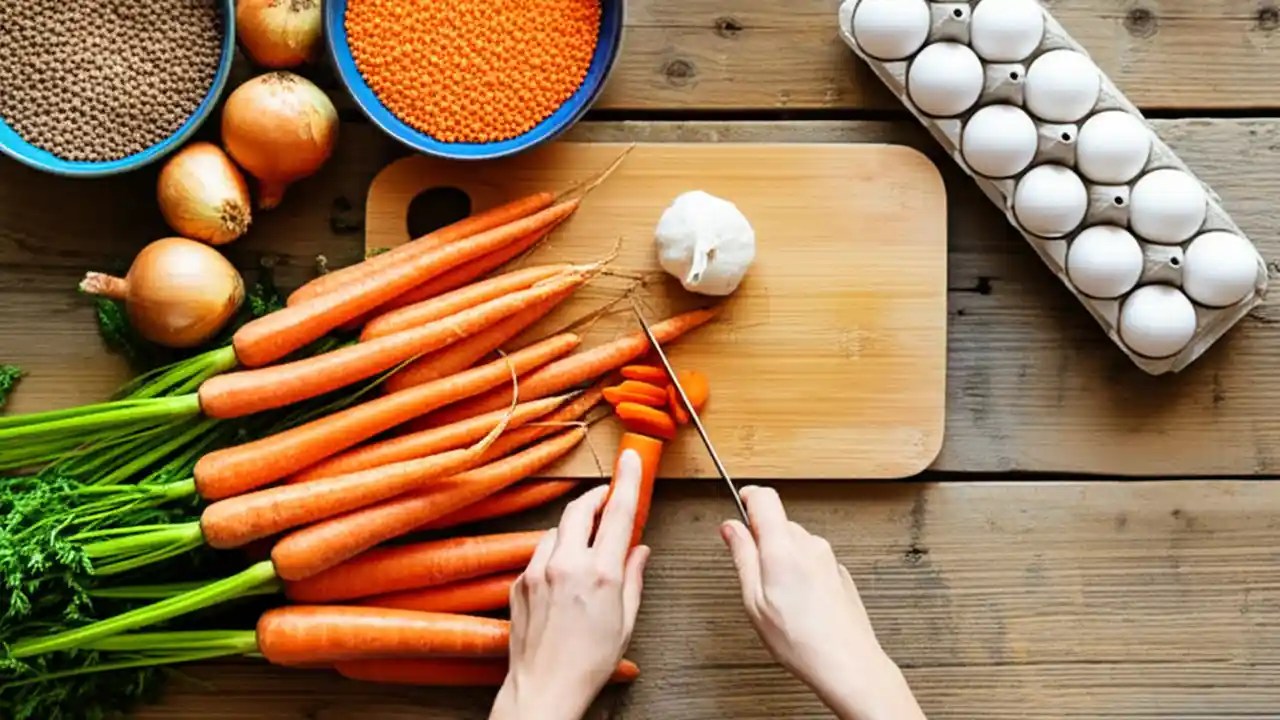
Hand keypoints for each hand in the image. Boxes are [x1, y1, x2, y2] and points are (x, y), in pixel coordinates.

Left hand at [490, 449, 649, 719]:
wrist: (544, 688)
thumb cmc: (588, 662)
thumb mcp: (626, 621)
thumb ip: (634, 578)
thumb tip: (640, 550)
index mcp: (602, 574)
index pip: (619, 513)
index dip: (628, 480)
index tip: (631, 458)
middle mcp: (568, 565)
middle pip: (581, 509)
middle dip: (595, 498)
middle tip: (606, 500)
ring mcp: (539, 571)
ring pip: (558, 529)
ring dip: (574, 529)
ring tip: (586, 549)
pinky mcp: (520, 581)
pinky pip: (539, 553)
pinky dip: (554, 553)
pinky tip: (562, 575)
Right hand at [720, 486, 926, 719]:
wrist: (847, 664)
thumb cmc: (801, 641)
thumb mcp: (754, 601)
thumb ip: (742, 556)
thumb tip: (731, 528)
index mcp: (783, 548)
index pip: (764, 498)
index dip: (747, 498)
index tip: (738, 510)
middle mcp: (810, 545)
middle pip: (779, 522)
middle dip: (761, 540)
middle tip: (753, 575)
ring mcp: (828, 558)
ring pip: (796, 542)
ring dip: (782, 559)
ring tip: (778, 598)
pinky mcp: (839, 573)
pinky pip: (812, 560)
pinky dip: (800, 572)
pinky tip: (799, 604)